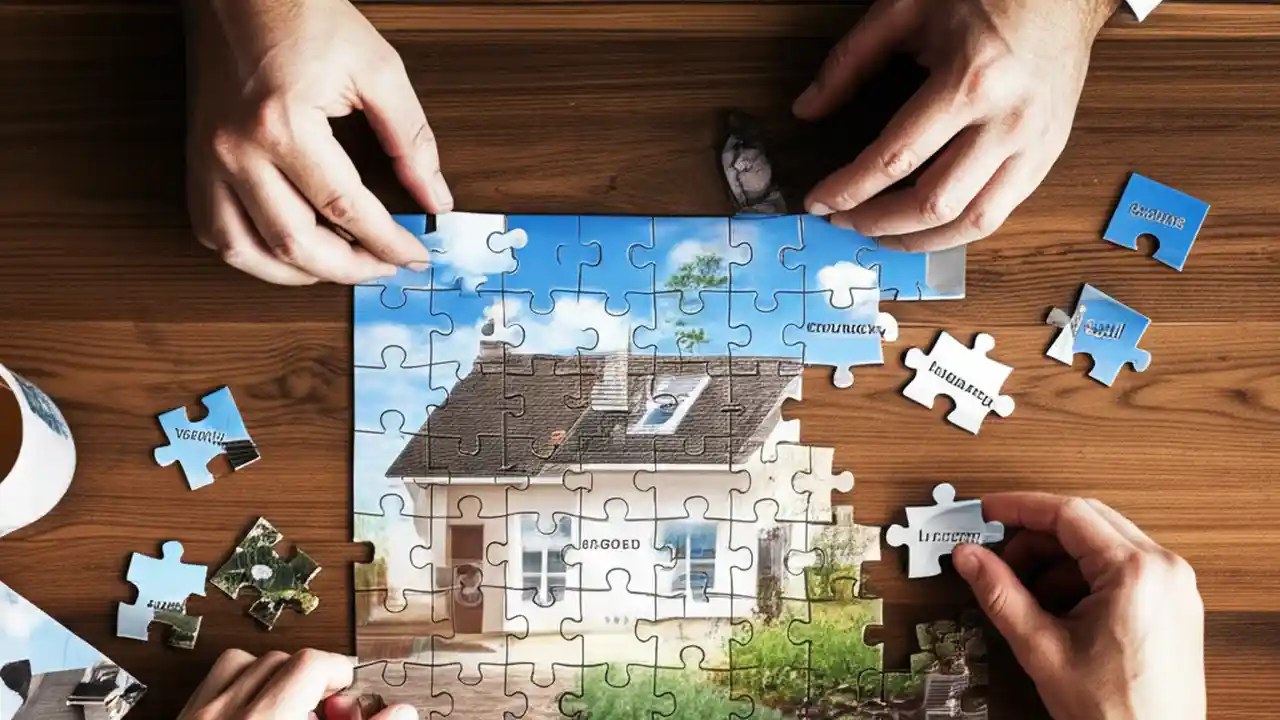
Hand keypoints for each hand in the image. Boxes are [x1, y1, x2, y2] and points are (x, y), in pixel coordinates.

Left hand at [178, 648, 413, 719]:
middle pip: (281, 660)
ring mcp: (198, 717)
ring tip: (290, 712)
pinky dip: (237, 690)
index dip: (340, 672)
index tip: (352, 699)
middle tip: (328, 713)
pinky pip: (211, 684)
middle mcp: (226, 714)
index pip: (311, 664)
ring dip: (273, 680)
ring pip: (241, 665)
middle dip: (311, 680)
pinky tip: (253, 716)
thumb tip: (401, 710)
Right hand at [184, 0, 451, 284]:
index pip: (346, 209)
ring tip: (341, 266)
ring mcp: (208, 157)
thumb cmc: (303, 13)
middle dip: (348, 269)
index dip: (387, 243)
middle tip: (385, 267)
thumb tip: (435, 197)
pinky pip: (213, 230)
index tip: (416, 255)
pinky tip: (288, 249)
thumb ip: (411, 140)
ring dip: (296, 273)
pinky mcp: (195, 158)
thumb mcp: (377, 69)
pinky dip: (252, 254)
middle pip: (294, 244)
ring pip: (245, 251)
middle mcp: (236, 149)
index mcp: (283, 123)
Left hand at [795, 0, 1119, 250]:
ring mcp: (1035, 143)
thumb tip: (806, 110)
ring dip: (919, 240)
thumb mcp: (906, 9)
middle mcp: (1007, 121)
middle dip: (878, 222)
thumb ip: (850, 61)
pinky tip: (926, 224)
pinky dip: (957, 228)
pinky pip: (1001, 212)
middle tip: (843, 221)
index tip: (818, 201)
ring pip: (973, 221)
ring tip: (881, 234)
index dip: (849, 188)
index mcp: (970, 80)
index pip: (895, 157)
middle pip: (933, 202)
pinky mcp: (1050, 154)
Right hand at [953, 494, 1205, 719]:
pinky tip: (1058, 609)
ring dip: (1058, 559)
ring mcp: (1175, 585)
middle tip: (997, 557)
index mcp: (1136, 572)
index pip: (1069, 513)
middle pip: (1087, 521)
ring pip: (1103, 543)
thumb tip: (968, 556)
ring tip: (1027, 596)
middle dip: (1035, 537)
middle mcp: (1165, 568)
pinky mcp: (1175, 603)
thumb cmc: (1114, 712)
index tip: (986, 512)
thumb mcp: (1042, 648)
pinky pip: (1123, 567)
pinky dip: (1084, 576)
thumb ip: (1000, 594)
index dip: (1020, 507)